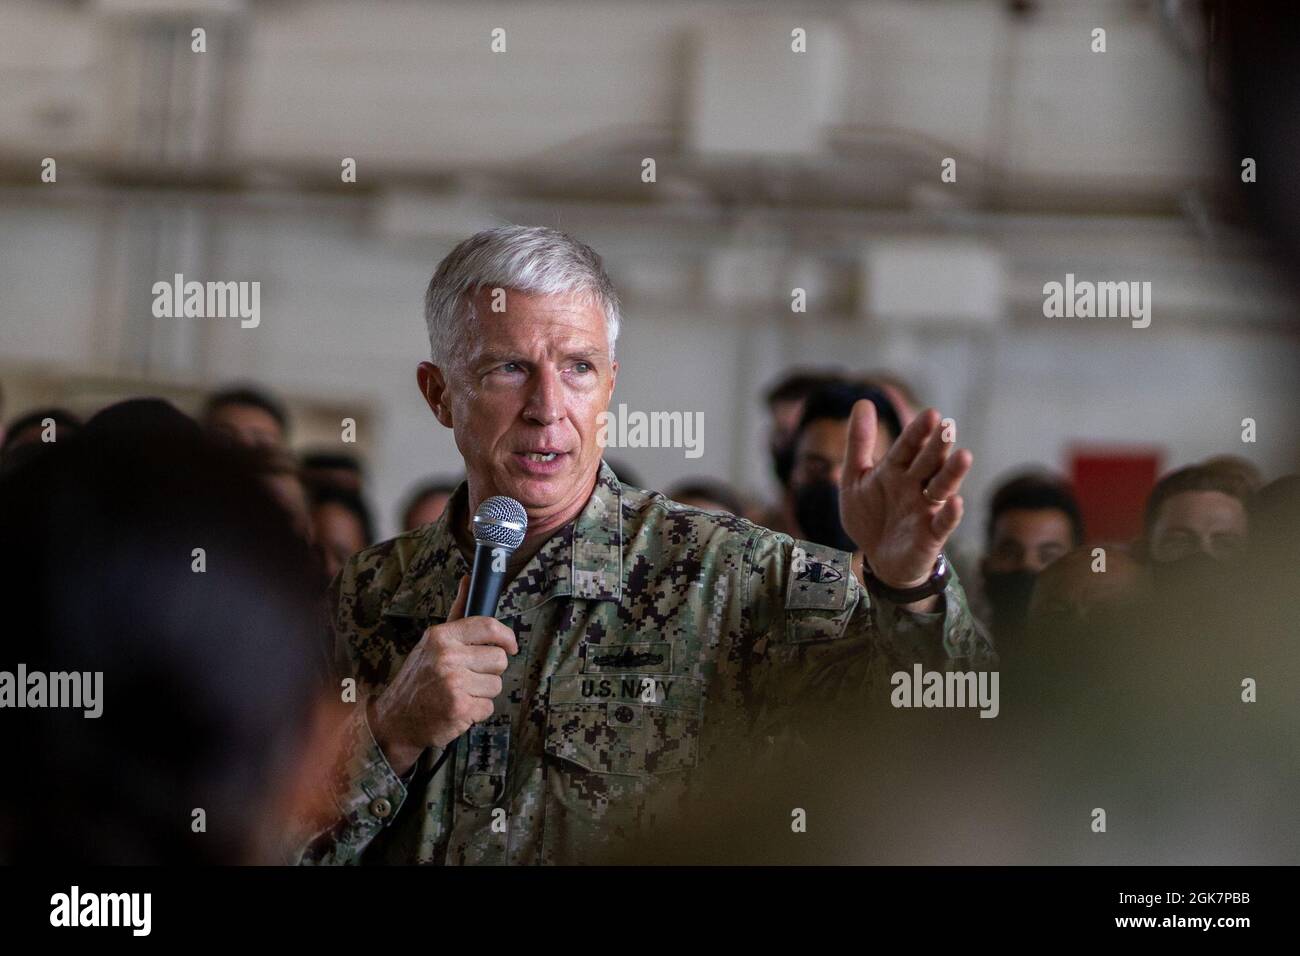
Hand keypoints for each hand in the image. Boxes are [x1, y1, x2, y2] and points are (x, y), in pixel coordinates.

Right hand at [367, 575, 517, 775]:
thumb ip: (457, 611)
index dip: (506, 637)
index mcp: (441, 636)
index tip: (510, 646)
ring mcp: (453, 683)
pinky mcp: (460, 708)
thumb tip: (469, 578)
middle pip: (499, 659)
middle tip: (469, 677)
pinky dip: (477, 712)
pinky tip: (458, 708)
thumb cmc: (419, 678)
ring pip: (496, 685)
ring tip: (460, 693)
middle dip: (490, 671)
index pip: (488, 626)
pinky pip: (488, 707)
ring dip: (483, 692)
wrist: (395, 720)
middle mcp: (447, 657)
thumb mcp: (432, 641)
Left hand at [840, 403, 971, 589]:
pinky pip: (943, 523)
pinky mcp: (931, 535)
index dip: (918, 432)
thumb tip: (863, 401)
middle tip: (947, 426)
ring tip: (964, 456)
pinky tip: (956, 502)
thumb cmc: (869, 515)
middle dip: (938, 446)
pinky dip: (950, 514)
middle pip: (929, 463)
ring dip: (952, 473)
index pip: (909, 447)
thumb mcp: (854, 478)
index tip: (930, 413)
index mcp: (896, 470)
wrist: (877, 559)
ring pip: (942, 487)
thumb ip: (859, 443)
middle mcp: (916, 485)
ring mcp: (926, 509)